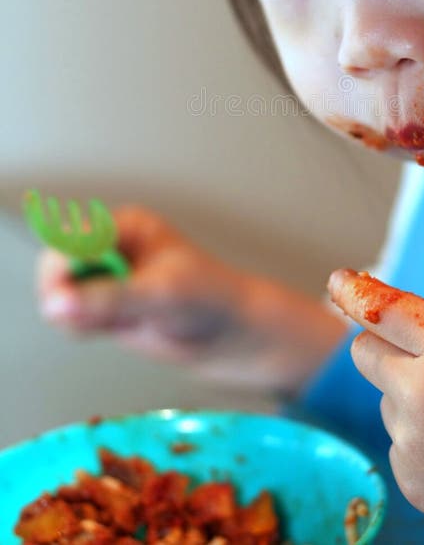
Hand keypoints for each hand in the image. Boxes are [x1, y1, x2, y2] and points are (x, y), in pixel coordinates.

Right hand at [37, 204, 345, 391]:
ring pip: (59, 294)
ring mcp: (106, 279)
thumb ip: (107, 299)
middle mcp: (111, 249)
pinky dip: (81, 327)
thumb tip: (58, 303)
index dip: (63, 267)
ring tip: (114, 321)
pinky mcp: (103, 307)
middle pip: (57, 265)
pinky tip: (113, 328)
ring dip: (75, 313)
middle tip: (92, 316)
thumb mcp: (159, 294)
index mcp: (125, 227)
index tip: (65, 295)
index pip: (73, 237)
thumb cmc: (209, 298)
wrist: (229, 332)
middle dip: (66, 294)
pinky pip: (70, 317)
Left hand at [328, 259, 423, 544]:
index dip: (352, 289)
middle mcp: (419, 396)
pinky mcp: (412, 480)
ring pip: (385, 398)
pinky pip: (398, 442)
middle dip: (383, 340)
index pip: (379, 308)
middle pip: (365, 351)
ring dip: (407, 391)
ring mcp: (412, 442)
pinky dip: (419, 435)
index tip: (338, 279)